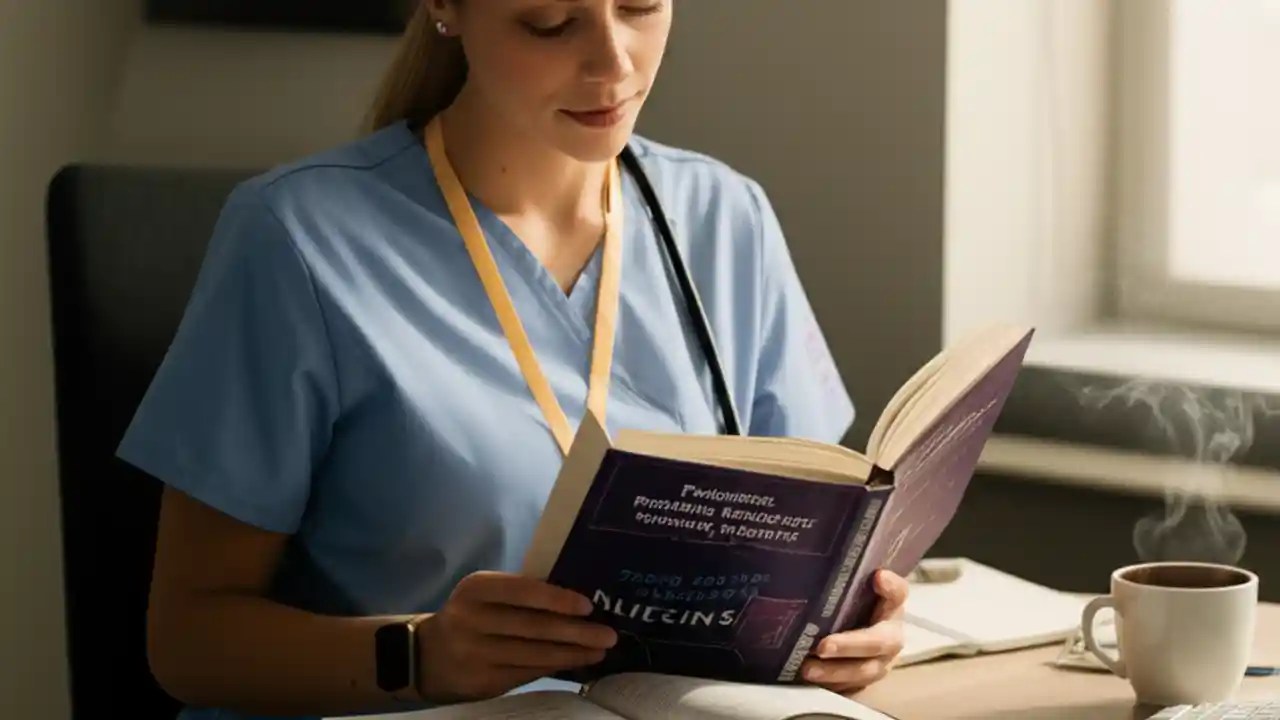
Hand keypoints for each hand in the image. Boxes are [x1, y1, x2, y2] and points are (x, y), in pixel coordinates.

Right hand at [414, 571, 616, 702]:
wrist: (425, 655)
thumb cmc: (471, 615)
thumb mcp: (485, 594)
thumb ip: (520, 593)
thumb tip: (576, 600)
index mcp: (477, 589)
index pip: (522, 591)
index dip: (557, 599)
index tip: (588, 606)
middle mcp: (473, 620)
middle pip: (533, 627)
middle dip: (575, 632)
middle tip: (608, 634)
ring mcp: (476, 654)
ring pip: (534, 655)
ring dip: (572, 654)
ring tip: (599, 651)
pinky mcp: (483, 682)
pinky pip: (527, 674)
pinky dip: (554, 668)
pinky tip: (574, 663)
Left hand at [801, 569, 908, 693]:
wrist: (846, 634)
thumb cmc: (841, 603)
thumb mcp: (842, 587)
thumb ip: (840, 576)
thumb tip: (804, 549)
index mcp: (890, 606)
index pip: (898, 593)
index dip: (891, 587)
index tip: (878, 576)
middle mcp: (890, 634)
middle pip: (879, 641)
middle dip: (850, 644)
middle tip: (823, 645)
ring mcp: (880, 661)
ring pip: (865, 670)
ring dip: (836, 671)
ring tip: (807, 668)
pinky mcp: (864, 681)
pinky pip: (852, 688)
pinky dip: (830, 684)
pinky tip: (808, 678)